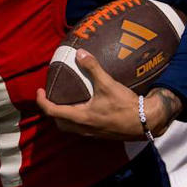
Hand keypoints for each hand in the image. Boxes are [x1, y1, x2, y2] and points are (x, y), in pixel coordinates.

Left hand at [36, 49, 181, 139]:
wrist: (146, 122)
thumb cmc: (125, 105)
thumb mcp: (108, 84)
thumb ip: (93, 68)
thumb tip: (80, 53)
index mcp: (80, 117)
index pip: (52, 111)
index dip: (42, 101)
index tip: (39, 91)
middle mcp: (83, 128)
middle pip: (59, 123)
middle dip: (51, 111)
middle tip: (50, 97)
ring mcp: (92, 133)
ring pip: (70, 127)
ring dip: (63, 116)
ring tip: (65, 101)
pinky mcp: (101, 133)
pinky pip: (81, 128)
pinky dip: (76, 118)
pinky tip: (84, 107)